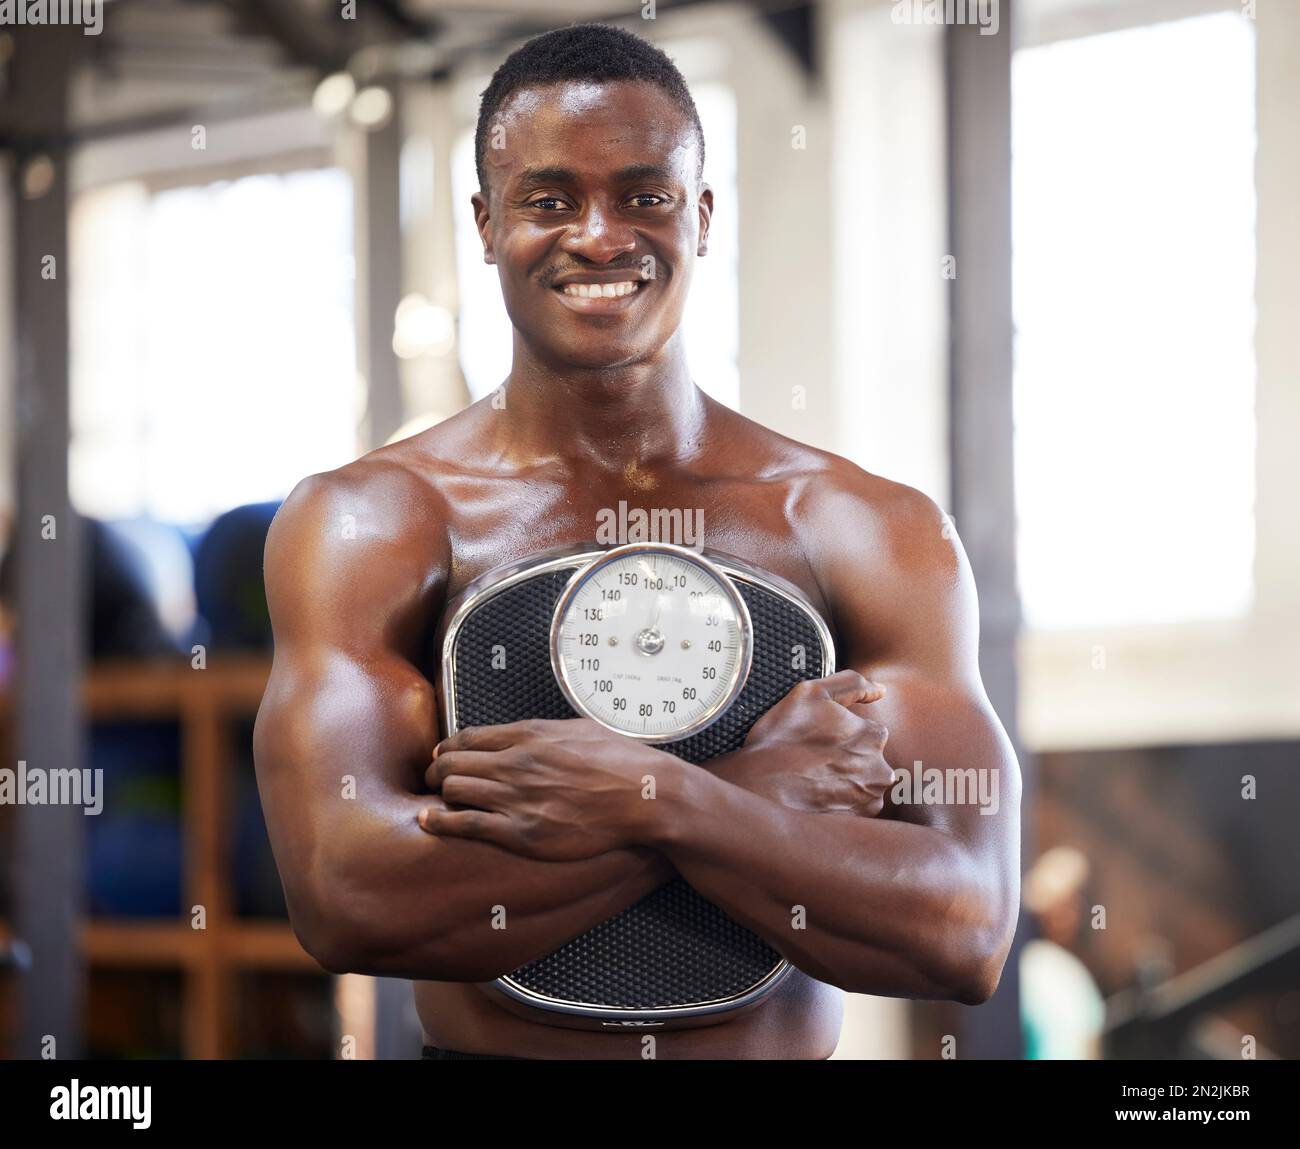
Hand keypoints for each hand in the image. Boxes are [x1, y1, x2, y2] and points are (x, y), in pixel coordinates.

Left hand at [418, 718, 672, 860]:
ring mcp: (516, 798)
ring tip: (437, 800)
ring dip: (440, 794)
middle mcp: (516, 763)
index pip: (467, 738)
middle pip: (451, 762)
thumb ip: (544, 732)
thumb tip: (525, 734)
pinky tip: (430, 821)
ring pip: (453, 789)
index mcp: (529, 735)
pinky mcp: (521, 831)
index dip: (447, 747)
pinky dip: (441, 822)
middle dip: (435, 770)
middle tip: (432, 779)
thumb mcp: (578, 729)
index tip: (441, 754)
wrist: (643, 797)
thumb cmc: (620, 762)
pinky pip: (466, 824)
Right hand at [723, 670, 894, 816]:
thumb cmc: (782, 739)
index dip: (840, 734)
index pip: (867, 731)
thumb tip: (880, 689)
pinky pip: (852, 810)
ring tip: (811, 780)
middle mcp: (880, 771)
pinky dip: (838, 805)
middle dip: (844, 760)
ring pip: (861, 786)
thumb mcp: (812, 693)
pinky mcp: (855, 824)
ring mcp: (868, 801)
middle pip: (866, 761)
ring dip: (843, 783)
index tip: (819, 740)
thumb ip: (852, 684)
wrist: (759, 788)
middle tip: (812, 761)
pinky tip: (815, 797)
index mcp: (874, 736)